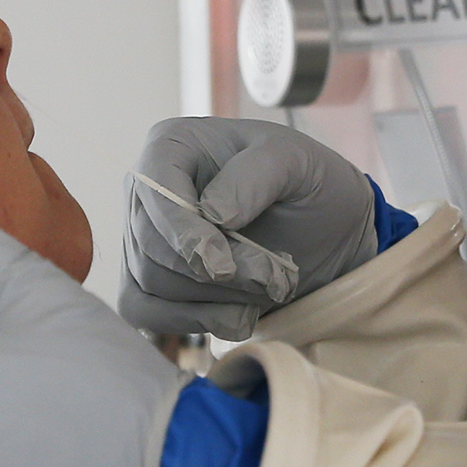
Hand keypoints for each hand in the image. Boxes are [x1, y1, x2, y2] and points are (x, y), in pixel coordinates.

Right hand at [120, 118, 378, 340]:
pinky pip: (147, 311)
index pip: (154, 187)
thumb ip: (258, 174)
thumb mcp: (298, 162)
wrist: (323, 231)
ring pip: (154, 282)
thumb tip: (213, 212)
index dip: (182, 230)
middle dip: (218, 273)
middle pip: (155, 245)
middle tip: (274, 277)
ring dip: (218, 297)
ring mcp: (143, 236)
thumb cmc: (306, 185)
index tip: (221, 264)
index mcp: (173, 144)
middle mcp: (146, 189)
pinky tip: (239, 316)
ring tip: (270, 287)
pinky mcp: (148, 280)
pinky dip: (196, 321)